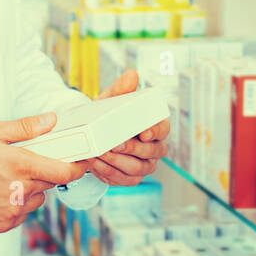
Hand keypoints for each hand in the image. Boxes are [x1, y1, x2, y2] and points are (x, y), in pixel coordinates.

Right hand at [0, 114, 89, 232]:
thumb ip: (24, 128)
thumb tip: (50, 121)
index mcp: (20, 165)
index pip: (64, 172)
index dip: (78, 167)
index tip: (82, 162)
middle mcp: (20, 191)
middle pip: (51, 183)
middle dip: (46, 172)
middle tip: (27, 163)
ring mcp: (12, 211)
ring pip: (37, 199)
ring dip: (31, 188)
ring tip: (6, 178)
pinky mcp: (4, 225)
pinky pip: (22, 213)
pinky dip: (16, 203)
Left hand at [86, 68, 168, 186]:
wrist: (92, 133)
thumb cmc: (108, 115)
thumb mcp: (112, 100)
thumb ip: (122, 89)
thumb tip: (132, 75)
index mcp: (155, 127)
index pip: (163, 130)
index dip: (155, 132)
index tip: (143, 132)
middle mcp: (154, 149)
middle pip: (150, 152)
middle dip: (132, 149)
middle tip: (114, 144)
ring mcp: (144, 166)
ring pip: (136, 169)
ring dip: (117, 162)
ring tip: (100, 153)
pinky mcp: (130, 179)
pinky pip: (123, 180)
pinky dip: (108, 172)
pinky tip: (96, 163)